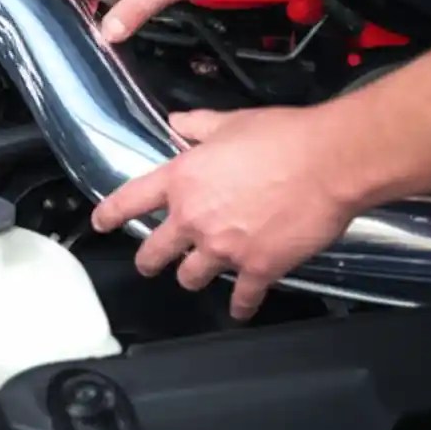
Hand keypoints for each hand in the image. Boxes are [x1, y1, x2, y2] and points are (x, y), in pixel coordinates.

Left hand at [90, 106, 366, 320]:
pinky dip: (242, 306)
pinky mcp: (258, 268)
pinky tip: (242, 309)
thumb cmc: (283, 137)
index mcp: (182, 179)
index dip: (111, 214)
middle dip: (149, 260)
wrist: (328, 162)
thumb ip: (198, 125)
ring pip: (191, 278)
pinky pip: (242, 298)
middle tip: (150, 263)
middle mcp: (194, 218)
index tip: (102, 223)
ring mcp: (224, 248)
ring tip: (199, 276)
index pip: (131, 200)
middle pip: (154, 252)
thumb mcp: (230, 122)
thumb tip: (179, 121)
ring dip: (193, 278)